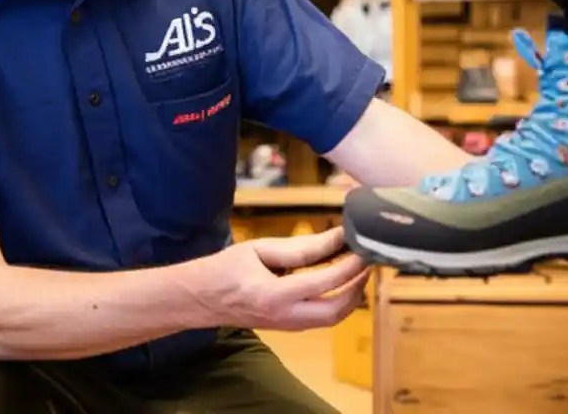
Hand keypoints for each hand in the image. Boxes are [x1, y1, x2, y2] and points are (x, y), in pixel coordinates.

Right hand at [194, 226, 369, 331]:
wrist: (200, 299)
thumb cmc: (224, 269)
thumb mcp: (258, 249)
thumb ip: (298, 247)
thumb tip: (335, 238)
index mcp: (274, 294)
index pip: (324, 281)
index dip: (349, 264)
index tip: (361, 246)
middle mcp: (285, 316)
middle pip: (337, 309)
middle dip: (358, 285)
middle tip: (367, 261)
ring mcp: (288, 327)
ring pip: (334, 319)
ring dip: (352, 296)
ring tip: (358, 271)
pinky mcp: (289, 328)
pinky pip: (323, 319)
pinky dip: (339, 302)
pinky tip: (341, 282)